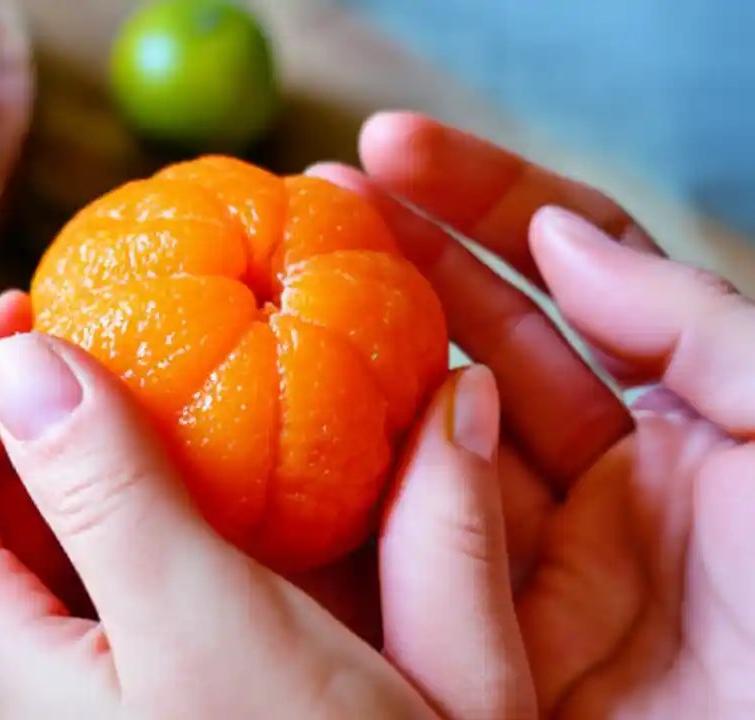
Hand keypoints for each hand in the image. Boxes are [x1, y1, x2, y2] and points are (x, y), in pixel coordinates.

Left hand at [0, 292, 534, 717]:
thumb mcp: (220, 630)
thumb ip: (112, 489)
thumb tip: (24, 357)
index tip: (37, 311)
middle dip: (0, 422)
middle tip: (99, 374)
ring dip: (25, 491)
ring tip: (127, 455)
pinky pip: (6, 630)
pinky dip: (52, 560)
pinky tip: (144, 559)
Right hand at [311, 112, 754, 717]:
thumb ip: (693, 323)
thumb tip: (555, 238)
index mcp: (673, 421)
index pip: (562, 276)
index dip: (481, 199)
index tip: (389, 144)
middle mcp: (586, 485)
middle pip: (467, 345)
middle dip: (391, 262)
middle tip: (307, 197)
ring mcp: (522, 567)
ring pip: (414, 448)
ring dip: (347, 373)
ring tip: (271, 293)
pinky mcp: (473, 650)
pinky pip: (389, 561)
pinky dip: (332, 501)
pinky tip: (276, 432)